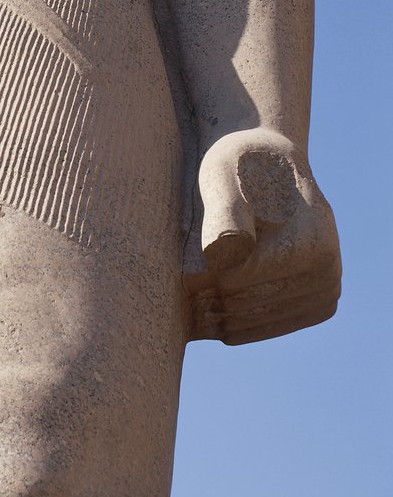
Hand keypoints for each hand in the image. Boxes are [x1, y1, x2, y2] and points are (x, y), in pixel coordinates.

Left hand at [186, 128, 340, 344]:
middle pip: (240, 306)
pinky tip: (197, 300)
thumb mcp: (222, 173)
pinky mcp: (306, 309)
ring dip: (205, 312)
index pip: (236, 279)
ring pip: (242, 325)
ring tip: (181, 286)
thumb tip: (231, 251)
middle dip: (200, 294)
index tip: (178, 254)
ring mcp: (320, 296)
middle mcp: (326, 276)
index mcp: (313, 245)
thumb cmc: (237, 165)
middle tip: (171, 276)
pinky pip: (250, 331)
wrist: (266, 165)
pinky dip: (218, 320)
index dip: (198, 270)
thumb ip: (225, 211)